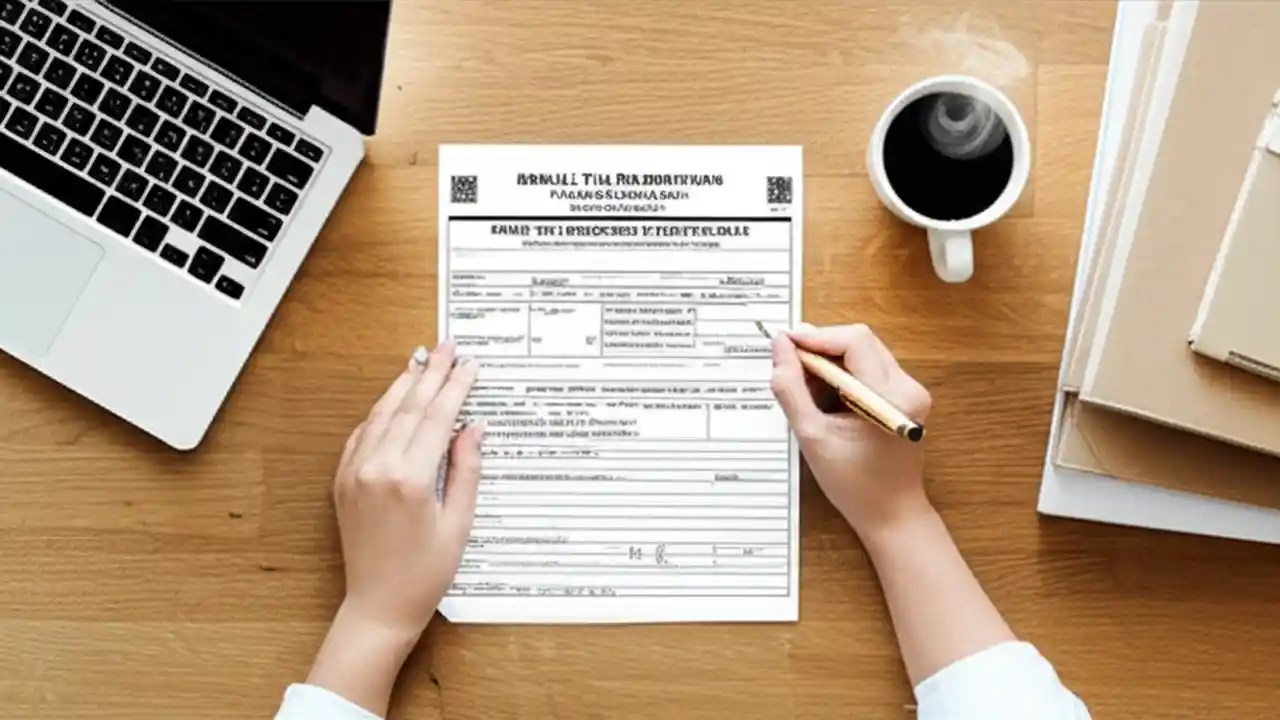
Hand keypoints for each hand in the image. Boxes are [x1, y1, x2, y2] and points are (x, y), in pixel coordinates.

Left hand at [306, 343, 483, 715]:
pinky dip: (380, 412)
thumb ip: (466, 469)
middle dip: (431, 375)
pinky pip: (362, 434)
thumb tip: (474, 427)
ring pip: (381, 415)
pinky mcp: (343, 481)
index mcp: (410, 479)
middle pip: (408, 408)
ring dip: (403, 385)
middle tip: (448, 348)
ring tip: (422, 361)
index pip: (437, 418)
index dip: (455, 388)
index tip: (469, 365)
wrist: (379, 605)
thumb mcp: (459, 522)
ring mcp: (355, 473)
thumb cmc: (424, 573)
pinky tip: (394, 399)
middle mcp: (376, 469)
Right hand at [769, 324, 932, 538]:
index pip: (854, 342)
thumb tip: (779, 349)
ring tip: (803, 385)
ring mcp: (909, 391)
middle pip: (859, 342)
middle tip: (788, 364)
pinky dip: (841, 374)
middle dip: (820, 348)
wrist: (891, 515)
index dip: (816, 337)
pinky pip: (868, 369)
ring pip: (862, 353)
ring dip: (829, 361)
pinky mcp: (903, 397)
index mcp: (892, 396)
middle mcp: (908, 387)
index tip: (784, 344)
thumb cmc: (856, 485)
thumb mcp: (813, 436)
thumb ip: (791, 389)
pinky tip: (822, 395)